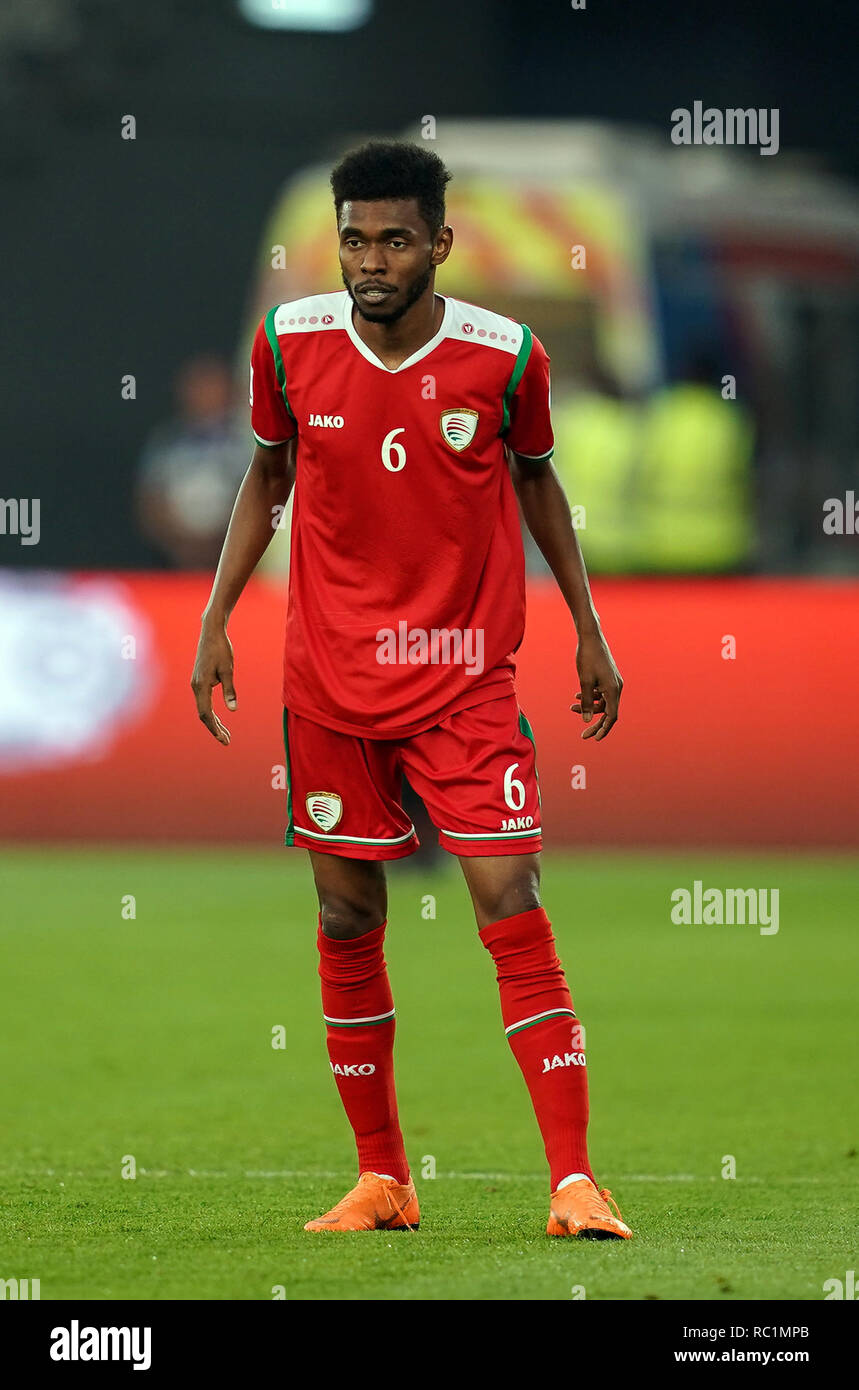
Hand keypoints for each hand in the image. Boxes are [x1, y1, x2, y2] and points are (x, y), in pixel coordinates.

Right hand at [191, 618, 235, 744]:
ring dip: (214, 722)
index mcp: (201, 685)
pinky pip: (204, 701)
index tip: (224, 739)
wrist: (211, 632)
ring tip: (225, 733)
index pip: (206, 713)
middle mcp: (196, 686)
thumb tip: (233, 710)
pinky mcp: (199, 680)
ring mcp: (196, 683)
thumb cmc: (221, 649)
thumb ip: (230, 690)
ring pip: (203, 708)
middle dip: (215, 729)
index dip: (214, 728)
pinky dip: (211, 712)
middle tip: (227, 741)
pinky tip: (219, 718)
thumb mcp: (228, 670)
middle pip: (203, 714)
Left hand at [572, 631, 622, 740]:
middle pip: (608, 712)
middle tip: (583, 734)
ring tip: (572, 707)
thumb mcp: (584, 681)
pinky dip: (591, 696)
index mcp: (613, 689)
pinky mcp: (608, 677)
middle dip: (595, 722)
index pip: (612, 716)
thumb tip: (587, 721)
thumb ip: (587, 702)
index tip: (594, 738)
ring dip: (589, 706)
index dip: (603, 729)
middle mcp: (616, 687)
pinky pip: (601, 693)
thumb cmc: (587, 657)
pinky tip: (577, 696)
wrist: (590, 636)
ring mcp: (613, 681)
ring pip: (603, 702)